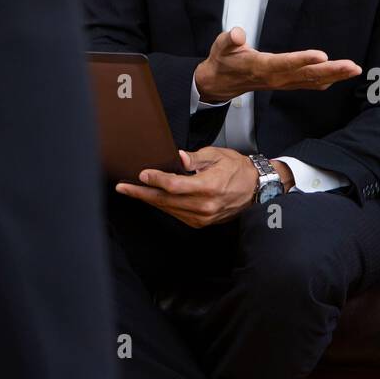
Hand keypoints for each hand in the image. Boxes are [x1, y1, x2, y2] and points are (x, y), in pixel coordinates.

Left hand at [115, 147, 263, 227]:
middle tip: (123, 187)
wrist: (256, 188)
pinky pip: (176, 214)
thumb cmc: (238, 169)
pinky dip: (163, 206)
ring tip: (132, 192)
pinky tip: (152, 199)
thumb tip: (179, 158)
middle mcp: (205, 205)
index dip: (156, 180)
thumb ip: (195, 158)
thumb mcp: (217, 155)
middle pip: (166, 200)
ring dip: (149, 200)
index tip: (142, 174)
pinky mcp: (201, 222)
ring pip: (169, 209)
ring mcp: (203, 217)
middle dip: (142, 193)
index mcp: (209, 186)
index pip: (175, 185)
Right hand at [194, 26, 360, 103]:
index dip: (303, 60)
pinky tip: (339, 77)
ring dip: (334, 75)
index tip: (321, 55)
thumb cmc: (223, 61)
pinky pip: (308, 84)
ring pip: (311, 81)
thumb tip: (237, 33)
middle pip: (306, 75)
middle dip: (331, 70)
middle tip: (352, 66)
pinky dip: (325, 81)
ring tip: (354, 69)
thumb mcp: (221, 46)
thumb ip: (230, 39)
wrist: (219, 83)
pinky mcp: (284, 83)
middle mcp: (275, 77)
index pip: (284, 63)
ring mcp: (281, 83)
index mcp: (260, 67)